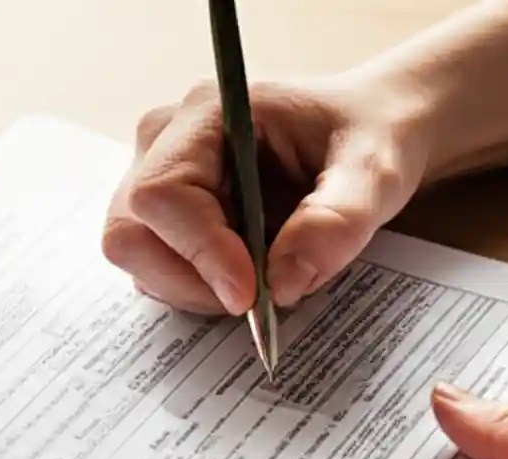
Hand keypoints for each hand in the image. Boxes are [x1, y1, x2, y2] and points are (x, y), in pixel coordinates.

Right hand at [101, 74, 431, 314]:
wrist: (366, 134)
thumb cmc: (367, 136)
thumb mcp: (376, 172)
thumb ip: (337, 221)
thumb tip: (282, 283)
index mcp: (208, 112)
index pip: (162, 192)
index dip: (199, 251)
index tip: (250, 294)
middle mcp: (165, 140)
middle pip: (131, 232)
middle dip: (190, 280)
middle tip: (255, 297)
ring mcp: (157, 177)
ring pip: (137, 256)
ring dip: (195, 288)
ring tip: (259, 280)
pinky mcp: (165, 216)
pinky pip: (155, 268)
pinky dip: (196, 288)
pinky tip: (244, 274)